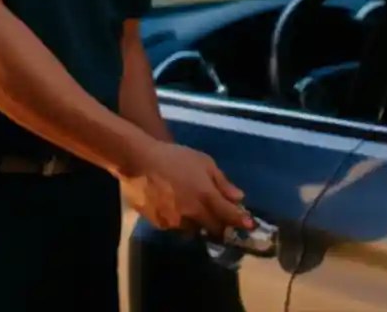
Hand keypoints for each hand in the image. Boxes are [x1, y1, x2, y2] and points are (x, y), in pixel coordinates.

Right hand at [119, 141, 252, 235]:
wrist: (137, 161)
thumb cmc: (173, 157)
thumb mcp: (202, 162)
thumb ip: (221, 182)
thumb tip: (239, 198)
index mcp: (206, 197)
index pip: (230, 216)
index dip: (242, 222)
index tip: (249, 225)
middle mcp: (194, 213)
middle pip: (214, 229)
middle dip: (220, 226)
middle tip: (220, 220)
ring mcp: (175, 221)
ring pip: (193, 229)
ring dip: (197, 222)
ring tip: (191, 209)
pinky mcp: (159, 224)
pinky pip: (175, 226)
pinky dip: (178, 220)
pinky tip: (172, 206)